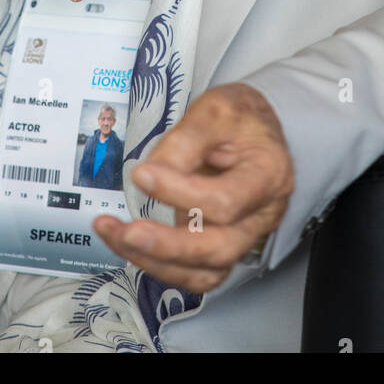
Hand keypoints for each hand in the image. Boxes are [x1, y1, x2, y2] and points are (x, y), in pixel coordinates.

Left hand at [94, 83, 294, 293]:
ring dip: (154, 259)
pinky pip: (192, 273)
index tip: (142, 174)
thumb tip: (148, 174)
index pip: (226, 201)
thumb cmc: (239, 117)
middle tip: (128, 229)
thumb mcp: (215, 110)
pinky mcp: (220, 246)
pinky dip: (157, 264)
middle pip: (218, 249)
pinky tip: (126, 241)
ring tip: (114, 233)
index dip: (180, 193)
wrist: (250, 126)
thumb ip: (184, 141)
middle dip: (167, 245)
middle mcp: (262, 214)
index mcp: (268, 175)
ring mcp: (243, 236)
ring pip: (204, 271)